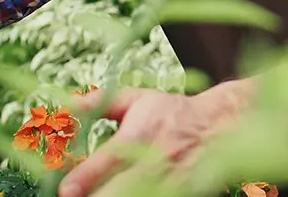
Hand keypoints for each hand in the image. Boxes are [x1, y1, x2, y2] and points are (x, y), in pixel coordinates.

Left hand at [57, 85, 243, 196]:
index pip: (109, 159)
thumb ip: (100, 102)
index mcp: (140, 135)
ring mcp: (171, 184)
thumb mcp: (137, 99)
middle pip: (120, 191)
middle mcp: (155, 162)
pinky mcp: (182, 195)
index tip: (65, 190)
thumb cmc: (173, 113)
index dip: (84, 178)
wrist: (222, 126)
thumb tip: (67, 104)